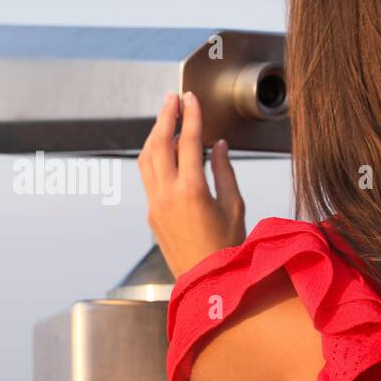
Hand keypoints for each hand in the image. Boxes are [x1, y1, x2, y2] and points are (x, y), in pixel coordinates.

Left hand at [138, 90, 245, 277]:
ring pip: (146, 159)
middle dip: (165, 117)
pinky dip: (153, 156)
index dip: (190, 116)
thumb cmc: (226, 248)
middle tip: (172, 98)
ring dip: (155, 134)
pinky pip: (147, 176)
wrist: (207, 282)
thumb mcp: (233, 206)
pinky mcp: (151, 214)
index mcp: (191, 191)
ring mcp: (155, 204)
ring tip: (166, 118)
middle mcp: (167, 195)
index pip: (188, 142)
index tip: (191, 98)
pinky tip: (163, 149)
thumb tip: (217, 145)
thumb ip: (223, 171)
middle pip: (159, 144)